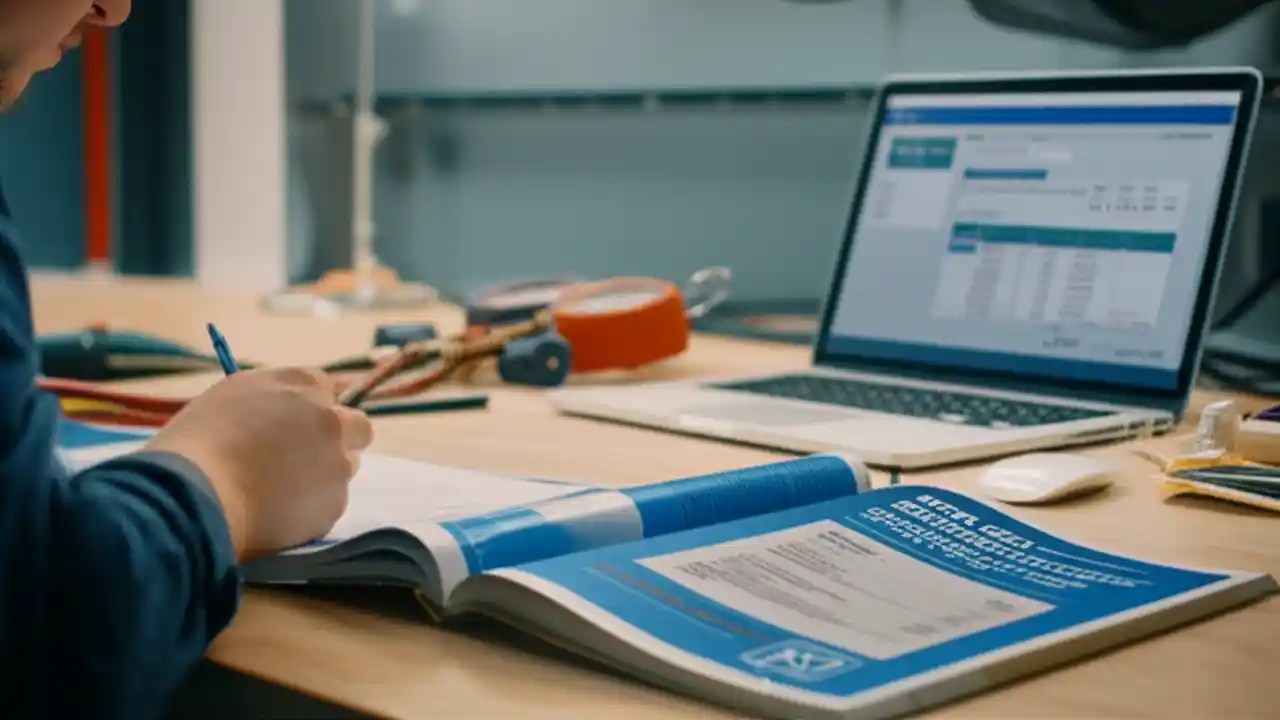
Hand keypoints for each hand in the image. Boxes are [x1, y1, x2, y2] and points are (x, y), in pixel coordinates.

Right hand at [145, 367, 373, 559]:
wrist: (196, 495)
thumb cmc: (199, 441)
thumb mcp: (234, 394)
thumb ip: (275, 394)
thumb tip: (294, 404)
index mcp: (303, 385)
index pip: (327, 388)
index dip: (311, 408)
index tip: (294, 424)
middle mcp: (331, 419)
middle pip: (356, 426)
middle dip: (339, 438)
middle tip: (303, 456)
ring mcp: (338, 464)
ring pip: (347, 466)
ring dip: (325, 472)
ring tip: (280, 488)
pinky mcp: (335, 504)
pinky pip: (332, 501)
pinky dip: (312, 506)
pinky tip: (278, 511)